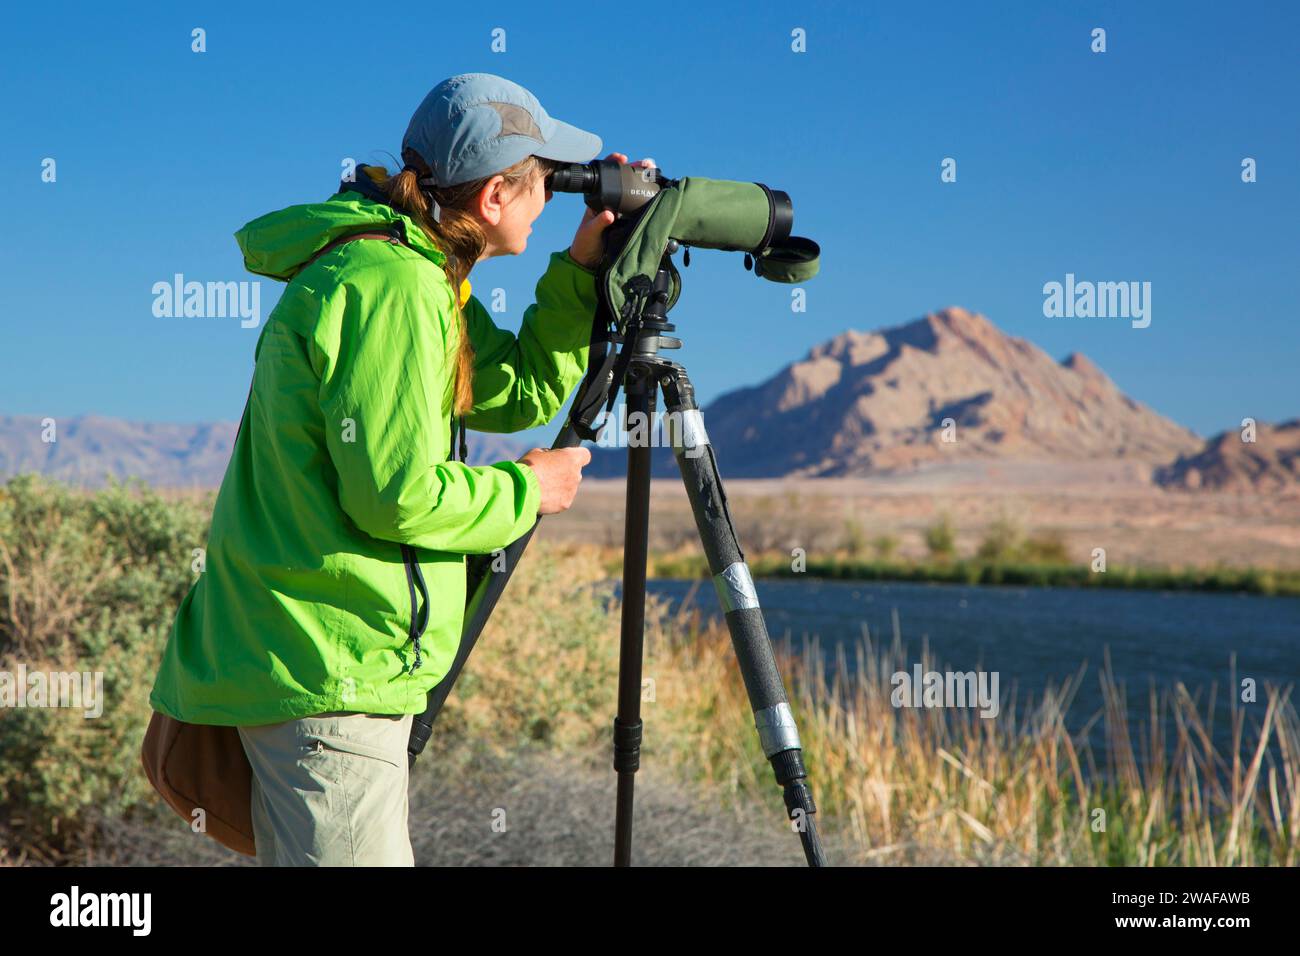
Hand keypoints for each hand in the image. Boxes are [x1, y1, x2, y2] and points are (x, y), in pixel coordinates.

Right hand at [519, 446, 591, 514]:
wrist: (521, 490)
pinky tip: (542, 496)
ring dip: (560, 486)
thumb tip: (551, 458)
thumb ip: (550, 455)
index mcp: (571, 458)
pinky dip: (555, 498)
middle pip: (575, 472)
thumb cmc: (528, 468)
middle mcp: (576, 474)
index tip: (568, 458)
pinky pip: (563, 499)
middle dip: (565, 472)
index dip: (577, 456)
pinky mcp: (566, 504)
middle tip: (549, 474)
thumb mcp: (537, 453)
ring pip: (569, 486)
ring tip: (542, 487)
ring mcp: (572, 491)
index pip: (585, 455)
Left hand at [567, 152, 655, 269]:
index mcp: (598, 199)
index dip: (614, 163)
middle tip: (647, 164)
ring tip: (654, 174)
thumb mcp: (589, 232)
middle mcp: (611, 202)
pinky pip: (641, 209)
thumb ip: (598, 223)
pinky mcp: (630, 222)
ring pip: (634, 191)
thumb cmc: (585, 243)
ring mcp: (622, 211)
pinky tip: (658, 194)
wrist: (590, 261)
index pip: (606, 176)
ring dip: (645, 181)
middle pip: (624, 180)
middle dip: (636, 169)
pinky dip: (650, 201)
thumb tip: (609, 214)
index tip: (622, 158)